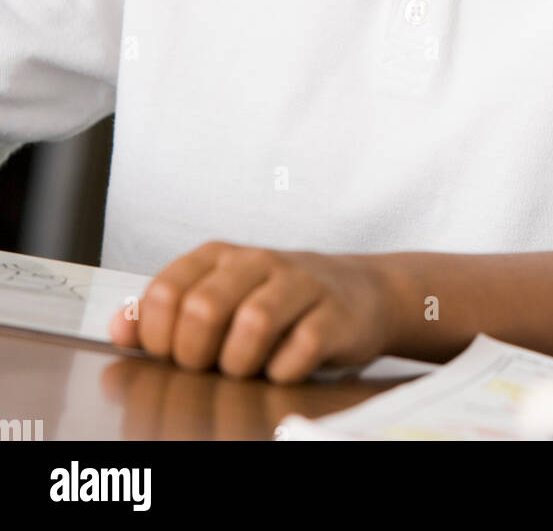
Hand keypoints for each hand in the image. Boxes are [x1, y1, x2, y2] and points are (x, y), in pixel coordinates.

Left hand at [108, 242, 394, 382]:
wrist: (358, 292)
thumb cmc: (276, 300)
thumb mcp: (218, 295)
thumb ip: (165, 312)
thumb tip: (119, 328)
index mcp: (221, 256)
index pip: (167, 290)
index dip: (158, 335)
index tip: (171, 354)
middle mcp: (258, 262)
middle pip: (205, 308)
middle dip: (196, 354)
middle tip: (207, 367)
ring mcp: (300, 285)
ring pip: (253, 324)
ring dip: (240, 363)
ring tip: (245, 369)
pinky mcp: (335, 314)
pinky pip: (301, 349)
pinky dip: (283, 371)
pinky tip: (282, 368)